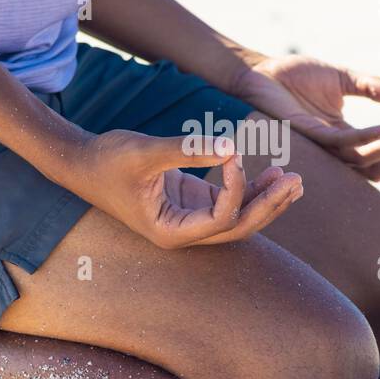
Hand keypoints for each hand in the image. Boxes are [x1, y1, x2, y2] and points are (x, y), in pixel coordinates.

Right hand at [71, 129, 301, 248]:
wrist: (83, 161)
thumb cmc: (108, 160)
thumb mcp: (146, 151)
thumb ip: (188, 149)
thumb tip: (231, 146)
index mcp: (170, 231)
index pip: (220, 220)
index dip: (236, 190)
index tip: (233, 155)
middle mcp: (183, 231)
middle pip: (238, 228)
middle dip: (269, 205)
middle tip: (296, 181)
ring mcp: (189, 217)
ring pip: (238, 217)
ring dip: (266, 199)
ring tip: (294, 179)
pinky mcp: (192, 200)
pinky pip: (230, 200)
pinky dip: (250, 187)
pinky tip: (272, 172)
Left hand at [231, 55, 379, 180]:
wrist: (262, 69)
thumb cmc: (298, 75)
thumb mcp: (344, 77)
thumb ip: (372, 86)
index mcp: (343, 135)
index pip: (377, 145)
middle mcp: (333, 146)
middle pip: (373, 166)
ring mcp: (320, 144)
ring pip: (361, 159)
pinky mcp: (307, 135)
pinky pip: (341, 143)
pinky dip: (365, 138)